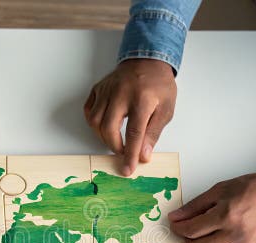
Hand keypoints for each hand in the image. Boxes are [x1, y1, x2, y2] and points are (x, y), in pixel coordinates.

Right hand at [84, 59, 176, 175]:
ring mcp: (107, 90)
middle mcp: (121, 94)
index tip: (128, 169)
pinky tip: (104, 125)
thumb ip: (153, 133)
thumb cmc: (159, 85)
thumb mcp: (166, 109)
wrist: (148, 59)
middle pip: (109, 128)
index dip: (130, 154)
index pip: (134, 133)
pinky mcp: (98, 88)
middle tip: (123, 152)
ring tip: (115, 139)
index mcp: (142, 100)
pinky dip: (93, 122)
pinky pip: (89, 110)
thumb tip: (143, 155)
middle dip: (114, 146)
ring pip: (95, 120)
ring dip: (103, 136)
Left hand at [168, 172, 255, 242]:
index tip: (175, 225)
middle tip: (186, 230)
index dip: (179, 229)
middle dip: (187, 240)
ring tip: (204, 231)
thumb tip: (175, 217)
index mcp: (227, 215)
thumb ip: (195, 206)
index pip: (193, 231)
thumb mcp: (219, 190)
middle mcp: (237, 234)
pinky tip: (225, 232)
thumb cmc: (252, 188)